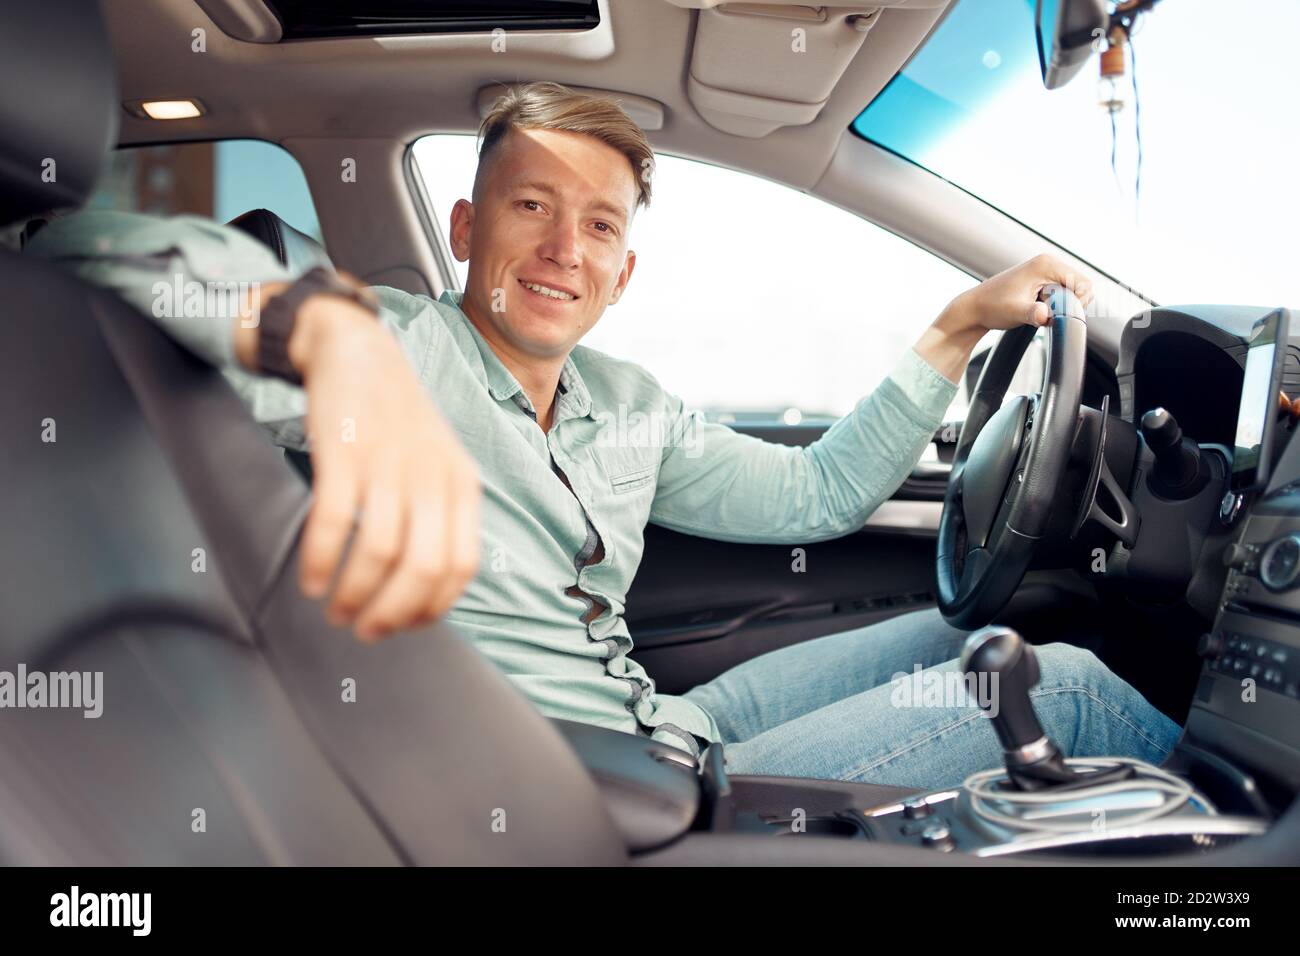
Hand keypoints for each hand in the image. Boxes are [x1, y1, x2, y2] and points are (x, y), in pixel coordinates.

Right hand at [236, 287, 481, 641]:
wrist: (358, 350)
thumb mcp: (438, 465)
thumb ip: (440, 518)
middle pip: (424, 569)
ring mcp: (390, 462)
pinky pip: (333, 520)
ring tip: (334, 609)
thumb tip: (422, 592)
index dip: (429, 607)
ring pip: (379, 552)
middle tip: (362, 630)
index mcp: (462, 484)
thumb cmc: (395, 422)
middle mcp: (433, 475)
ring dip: (353, 594)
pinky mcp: (345, 450)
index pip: (461, 567)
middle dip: (391, 613)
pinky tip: (310, 579)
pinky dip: (320, 559)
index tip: (400, 625)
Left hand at [940, 253, 1095, 335]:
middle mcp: (1048, 262)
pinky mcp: (1042, 279)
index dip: (1077, 303)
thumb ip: (1033, 314)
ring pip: (1072, 290)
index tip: (1059, 315)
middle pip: (1080, 285)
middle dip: (1070, 304)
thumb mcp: (1015, 312)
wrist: (974, 308)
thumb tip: (1045, 315)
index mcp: (1046, 264)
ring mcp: (1045, 270)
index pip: (1083, 283)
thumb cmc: (992, 308)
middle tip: (1049, 316)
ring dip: (1063, 305)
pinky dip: (1057, 304)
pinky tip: (1040, 310)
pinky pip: (1062, 292)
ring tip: (1041, 312)